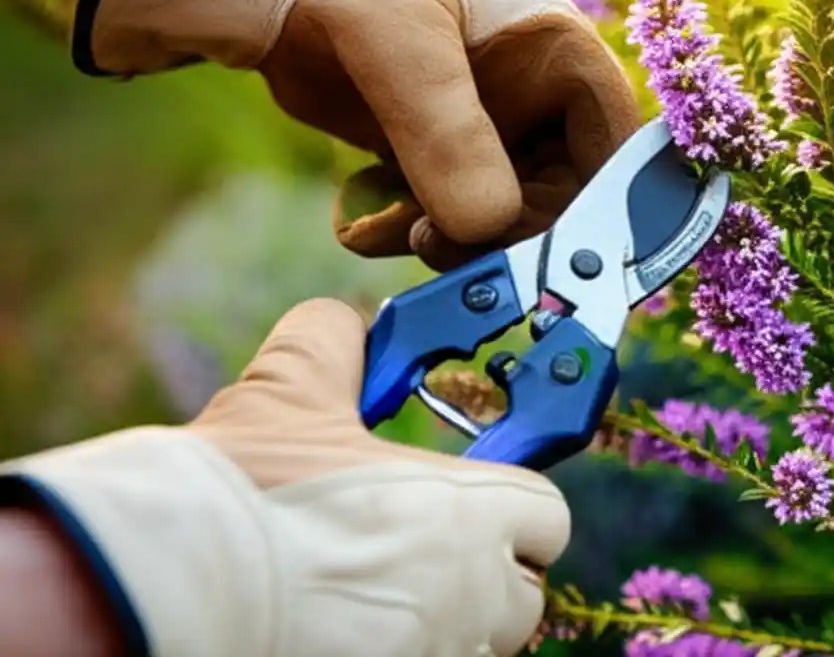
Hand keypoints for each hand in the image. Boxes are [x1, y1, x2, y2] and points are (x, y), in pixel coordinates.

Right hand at [2, 299, 570, 656]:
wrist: (171, 583)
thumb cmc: (242, 491)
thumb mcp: (287, 392)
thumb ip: (330, 345)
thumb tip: (339, 323)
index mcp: (470, 512)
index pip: (547, 515)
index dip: (515, 504)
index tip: (479, 498)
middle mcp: (473, 593)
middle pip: (525, 594)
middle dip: (489, 575)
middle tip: (427, 552)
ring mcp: (439, 652)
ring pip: (478, 643)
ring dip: (450, 620)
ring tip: (380, 593)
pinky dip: (404, 651)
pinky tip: (345, 630)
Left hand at [72, 0, 642, 269]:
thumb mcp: (400, 46)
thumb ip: (447, 133)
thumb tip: (487, 227)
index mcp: (561, 58)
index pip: (613, 153)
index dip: (594, 213)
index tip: (546, 259)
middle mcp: (539, 103)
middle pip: (561, 202)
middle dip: (505, 238)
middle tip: (439, 246)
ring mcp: (492, 136)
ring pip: (503, 222)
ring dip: (454, 245)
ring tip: (396, 233)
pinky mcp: (446, 162)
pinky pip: (452, 221)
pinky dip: (412, 235)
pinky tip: (364, 227)